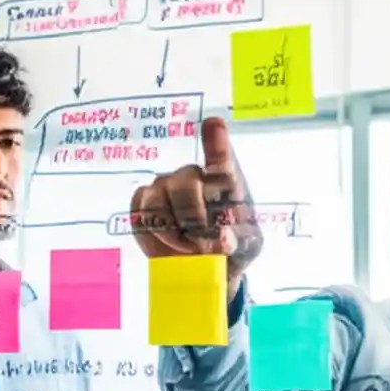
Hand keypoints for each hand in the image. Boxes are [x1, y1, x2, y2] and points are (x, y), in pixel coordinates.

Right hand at [130, 116, 262, 302]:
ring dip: (172, 230)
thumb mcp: (248, 247)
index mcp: (225, 180)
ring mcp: (165, 186)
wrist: (206, 265)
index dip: (216, 142)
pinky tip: (170, 244)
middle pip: (186, 184)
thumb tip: (223, 237)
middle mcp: (193, 176)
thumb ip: (240, 240)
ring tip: (189, 248)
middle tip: (202, 244)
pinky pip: (140, 211)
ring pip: (159, 199)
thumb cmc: (233, 248)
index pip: (220, 158)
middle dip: (192, 216)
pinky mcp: (143, 203)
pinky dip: (155, 233)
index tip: (214, 125)